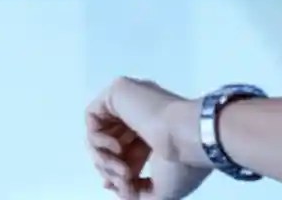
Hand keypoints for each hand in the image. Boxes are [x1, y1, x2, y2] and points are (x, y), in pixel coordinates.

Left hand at [85, 77, 211, 198]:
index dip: (114, 171)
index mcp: (154, 134)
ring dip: (104, 159)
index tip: (115, 186)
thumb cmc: (181, 163)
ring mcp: (130, 104)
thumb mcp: (161, 191)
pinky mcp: (118, 92)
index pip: (125, 152)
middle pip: (110, 145)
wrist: (189, 136)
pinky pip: (92, 116)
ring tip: (123, 169)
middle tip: (125, 179)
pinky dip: (96, 138)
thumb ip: (136, 194)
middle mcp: (141, 117)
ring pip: (99, 133)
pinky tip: (116, 148)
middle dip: (110, 169)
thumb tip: (118, 188)